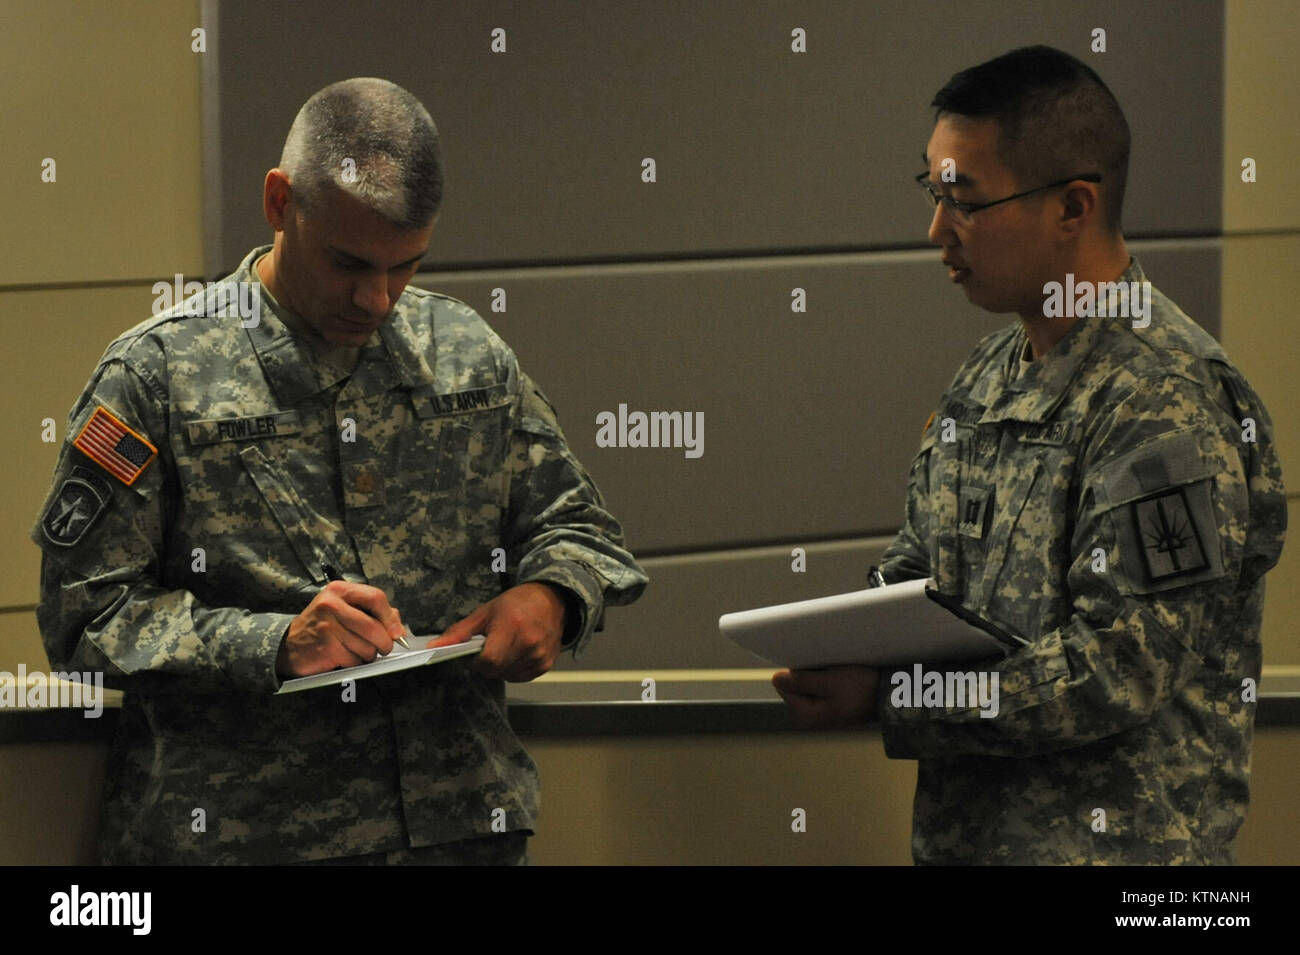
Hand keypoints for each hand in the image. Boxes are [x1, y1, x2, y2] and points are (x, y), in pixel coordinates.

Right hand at [277, 580, 404, 676]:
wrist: (288, 645)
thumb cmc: (322, 626)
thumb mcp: (344, 609)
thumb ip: (374, 613)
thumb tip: (398, 628)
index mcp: (340, 590)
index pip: (376, 597)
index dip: (390, 617)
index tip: (395, 631)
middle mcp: (331, 605)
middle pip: (373, 626)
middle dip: (384, 642)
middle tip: (383, 647)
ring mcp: (326, 627)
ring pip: (366, 647)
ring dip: (368, 654)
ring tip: (356, 650)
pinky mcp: (325, 648)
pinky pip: (354, 660)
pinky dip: (355, 663)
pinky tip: (344, 657)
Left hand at [430, 583, 566, 681]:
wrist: (551, 601)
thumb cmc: (517, 603)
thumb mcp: (485, 612)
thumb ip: (459, 632)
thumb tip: (434, 647)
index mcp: (512, 626)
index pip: (488, 660)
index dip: (476, 662)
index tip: (473, 654)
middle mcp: (529, 643)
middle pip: (496, 670)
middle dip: (486, 665)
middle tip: (487, 649)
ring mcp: (539, 655)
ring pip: (507, 676)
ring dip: (499, 668)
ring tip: (504, 647)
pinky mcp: (546, 664)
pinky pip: (520, 677)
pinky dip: (512, 669)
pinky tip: (515, 653)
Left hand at [772, 665, 880, 728]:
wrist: (891, 695)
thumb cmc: (862, 688)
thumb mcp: (829, 681)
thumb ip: (800, 681)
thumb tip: (775, 679)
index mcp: (806, 715)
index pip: (785, 686)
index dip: (798, 672)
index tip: (817, 666)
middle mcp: (810, 718)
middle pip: (794, 686)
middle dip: (807, 673)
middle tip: (830, 669)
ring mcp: (820, 712)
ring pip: (806, 684)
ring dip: (817, 674)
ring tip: (837, 672)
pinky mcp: (830, 705)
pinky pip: (818, 687)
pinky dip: (825, 678)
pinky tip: (840, 675)